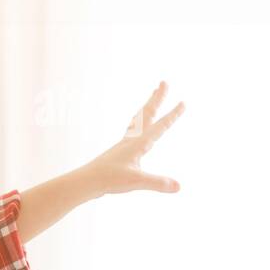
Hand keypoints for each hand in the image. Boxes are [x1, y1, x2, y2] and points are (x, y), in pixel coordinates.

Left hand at [80, 81, 184, 196]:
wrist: (86, 181)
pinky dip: (138, 121)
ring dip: (147, 106)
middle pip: (146, 114)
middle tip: (164, 82)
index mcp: (138, 143)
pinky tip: (139, 125)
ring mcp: (124, 143)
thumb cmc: (109, 180)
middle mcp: (131, 139)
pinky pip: (132, 129)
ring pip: (138, 119)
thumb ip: (158, 182)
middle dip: (157, 98)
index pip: (160, 126)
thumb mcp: (136, 181)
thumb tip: (179, 187)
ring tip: (152, 95)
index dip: (172, 115)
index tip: (183, 102)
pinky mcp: (120, 150)